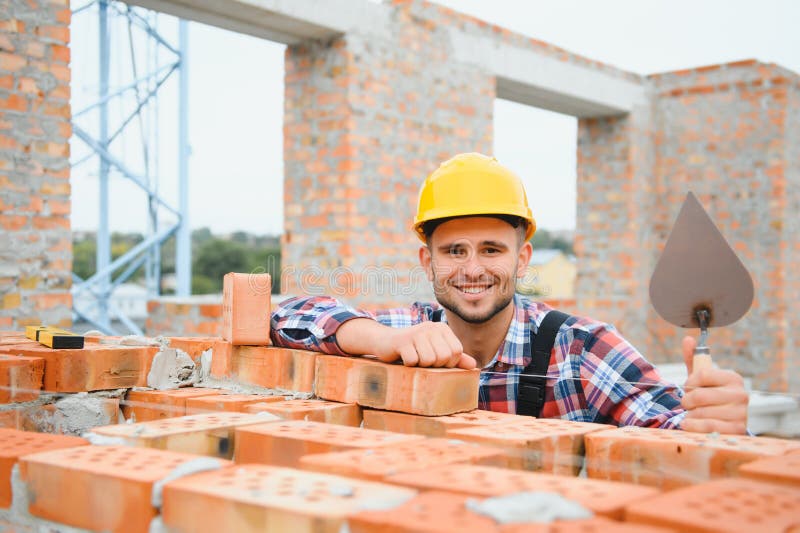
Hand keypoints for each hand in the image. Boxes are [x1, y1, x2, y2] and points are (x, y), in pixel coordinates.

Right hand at [337, 319, 476, 369]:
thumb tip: (474, 366)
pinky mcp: (402, 340)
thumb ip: (455, 358)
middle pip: (443, 357)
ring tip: (414, 358)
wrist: (385, 341)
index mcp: (442, 328)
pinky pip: (412, 361)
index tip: (436, 361)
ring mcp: (416, 332)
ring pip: (428, 360)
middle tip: (423, 360)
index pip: (456, 352)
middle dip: (434, 365)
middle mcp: (430, 327)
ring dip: (420, 365)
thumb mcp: (435, 351)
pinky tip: (404, 357)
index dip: (448, 362)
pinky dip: (408, 365)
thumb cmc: (414, 349)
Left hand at [679, 335, 748, 434]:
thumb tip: (688, 339)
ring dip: (690, 415)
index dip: (689, 382)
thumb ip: (694, 359)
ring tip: (692, 414)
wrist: (724, 421)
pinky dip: (693, 426)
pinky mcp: (737, 430)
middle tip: (687, 404)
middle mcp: (741, 394)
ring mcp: (741, 413)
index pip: (702, 374)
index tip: (687, 387)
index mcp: (733, 378)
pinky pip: (708, 427)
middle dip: (687, 401)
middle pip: (700, 395)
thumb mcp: (702, 378)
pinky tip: (690, 424)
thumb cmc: (710, 395)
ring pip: (702, 413)